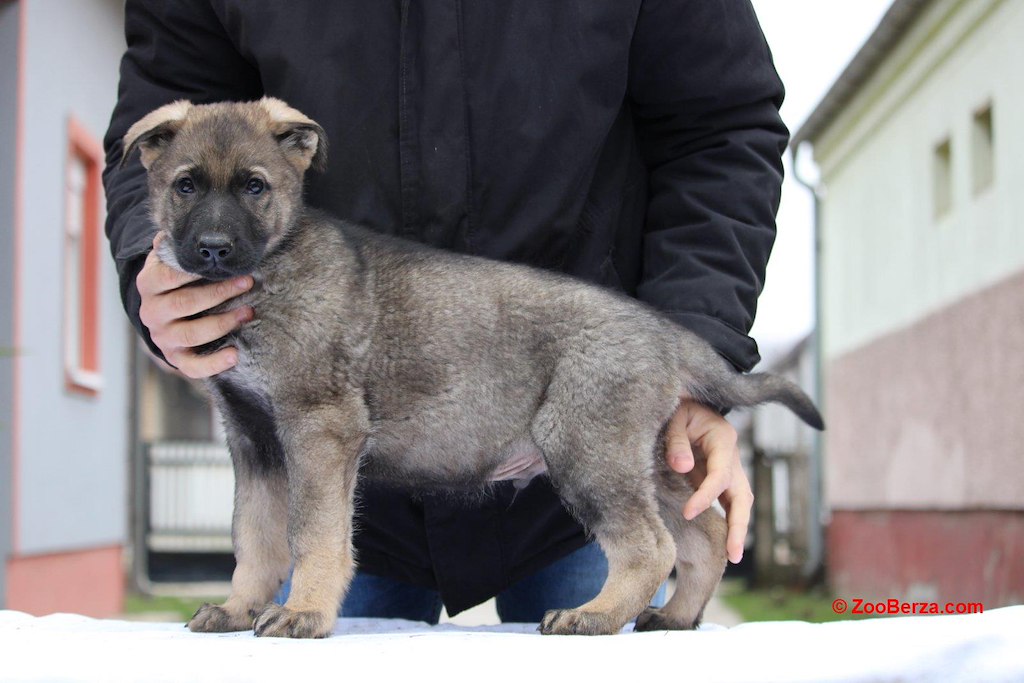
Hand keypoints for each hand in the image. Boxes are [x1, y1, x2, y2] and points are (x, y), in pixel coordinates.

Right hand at [137, 234, 253, 377]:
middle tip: (248, 283)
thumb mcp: (169, 262)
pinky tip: (235, 355)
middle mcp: (151, 312)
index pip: (170, 276)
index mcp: (149, 284)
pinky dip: (214, 364)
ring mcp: (162, 337)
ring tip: (248, 313)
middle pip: (185, 303)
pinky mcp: (175, 358)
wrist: (164, 316)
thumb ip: (173, 248)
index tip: (225, 264)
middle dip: (219, 293)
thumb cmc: (176, 282)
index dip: (198, 271)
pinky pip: (193, 366)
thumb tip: (173, 228)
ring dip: (223, 323)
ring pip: (191, 334)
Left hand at [664, 399, 752, 563]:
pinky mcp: (718, 476)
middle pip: (743, 495)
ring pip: (739, 502)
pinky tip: (720, 542)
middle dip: (738, 525)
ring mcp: (728, 468)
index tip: (688, 513)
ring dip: (737, 527)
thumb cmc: (678, 407)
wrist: (683, 399)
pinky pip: (726, 501)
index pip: (720, 476)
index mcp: (723, 439)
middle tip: (732, 554)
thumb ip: (676, 442)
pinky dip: (726, 520)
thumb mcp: (674, 417)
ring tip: (731, 557)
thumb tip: (682, 467)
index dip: (705, 496)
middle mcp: (731, 456)